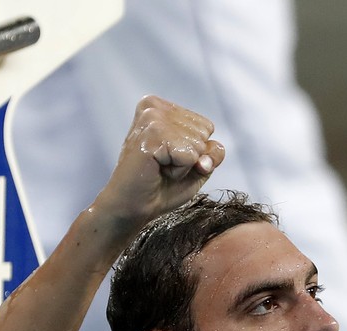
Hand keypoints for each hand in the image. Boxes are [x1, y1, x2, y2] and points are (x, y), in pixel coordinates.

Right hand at [92, 95, 225, 228]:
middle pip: (205, 133)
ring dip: (183, 166)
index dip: (194, 151)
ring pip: (198, 144)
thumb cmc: (161, 187)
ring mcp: (152, 118)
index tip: (167, 159)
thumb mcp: (196, 166)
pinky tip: (157, 171)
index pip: (206, 126)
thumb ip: (212, 153)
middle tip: (162, 166)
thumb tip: (210, 152)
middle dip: (189, 158)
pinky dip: (179, 172)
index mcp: (161, 107)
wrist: (133, 207)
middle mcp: (154, 106)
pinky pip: (190, 156)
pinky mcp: (154, 134)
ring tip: (158, 168)